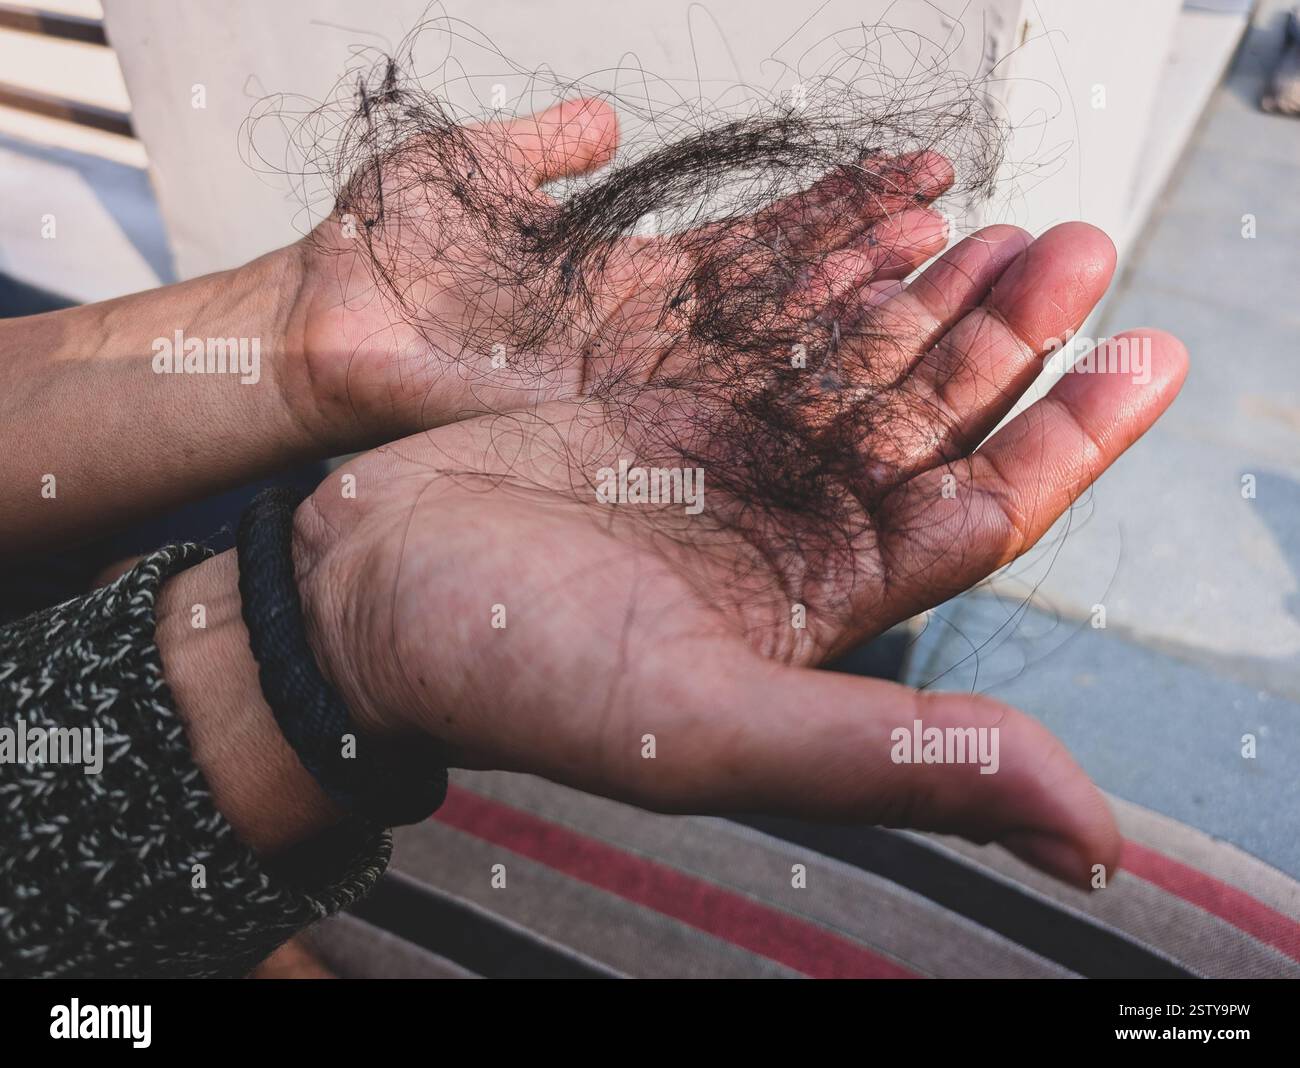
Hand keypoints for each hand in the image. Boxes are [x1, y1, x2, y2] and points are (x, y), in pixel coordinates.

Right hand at [289, 220, 1187, 886]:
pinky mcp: (667, 400)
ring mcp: (730, 458)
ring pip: (864, 367)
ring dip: (944, 299)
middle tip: (1081, 247)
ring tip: (1015, 229)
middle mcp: (793, 531)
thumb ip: (896, 762)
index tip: (1145, 355)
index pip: (982, 516)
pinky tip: (887, 233)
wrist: (368, 589)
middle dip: (1017, 339)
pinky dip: (835, 277)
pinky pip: (775, 328)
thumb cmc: (521, 673)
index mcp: (825, 608)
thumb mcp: (714, 731)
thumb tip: (1086, 833)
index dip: (1071, 439)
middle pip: (938, 423)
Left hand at [290, 99, 953, 445]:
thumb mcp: (474, 171)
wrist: (317, 334)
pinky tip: (873, 345)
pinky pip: (728, 396)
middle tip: (980, 237)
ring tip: (955, 280)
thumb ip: (545, 147)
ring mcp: (647, 386)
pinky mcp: (623, 423)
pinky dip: (801, 373)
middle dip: (886, 265)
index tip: (922, 182)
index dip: (844, 213)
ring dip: (866, 315)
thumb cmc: (380, 252)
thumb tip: (602, 121)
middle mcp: (659, 339)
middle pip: (797, 300)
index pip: (767, 244)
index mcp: (635, 279)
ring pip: (781, 350)